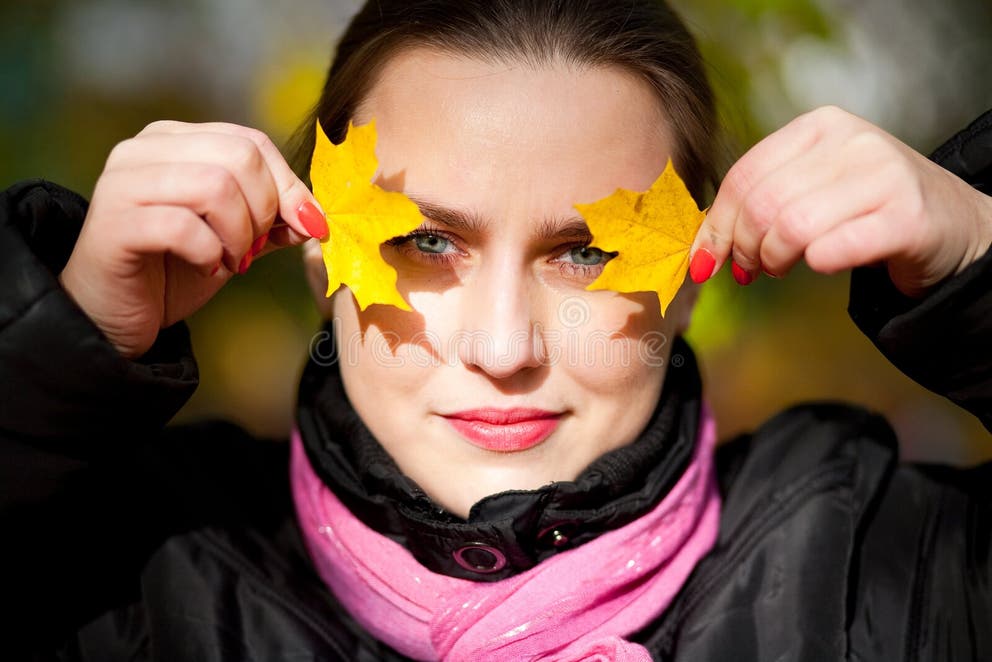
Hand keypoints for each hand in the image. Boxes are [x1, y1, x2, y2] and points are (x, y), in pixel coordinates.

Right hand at [59, 121, 328, 358]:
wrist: (114, 316)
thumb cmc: (173, 271)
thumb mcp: (234, 240)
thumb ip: (271, 221)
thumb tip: (315, 216)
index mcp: (174, 140)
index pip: (251, 142)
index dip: (290, 185)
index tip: (309, 225)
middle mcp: (143, 150)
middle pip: (238, 156)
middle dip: (264, 209)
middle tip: (254, 248)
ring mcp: (123, 183)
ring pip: (214, 185)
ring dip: (238, 234)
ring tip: (230, 260)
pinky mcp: (113, 224)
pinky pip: (184, 227)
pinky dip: (210, 254)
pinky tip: (205, 268)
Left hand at [688, 106, 991, 295]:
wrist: (950, 222)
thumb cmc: (865, 208)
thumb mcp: (811, 187)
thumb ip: (760, 202)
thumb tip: (702, 246)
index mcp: (819, 126)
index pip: (744, 176)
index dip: (716, 224)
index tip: (706, 259)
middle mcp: (852, 141)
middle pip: (763, 204)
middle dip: (743, 247)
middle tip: (748, 270)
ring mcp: (883, 175)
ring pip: (792, 227)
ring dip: (775, 259)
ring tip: (780, 268)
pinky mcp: (907, 217)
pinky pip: (835, 247)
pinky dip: (816, 263)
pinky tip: (820, 264)